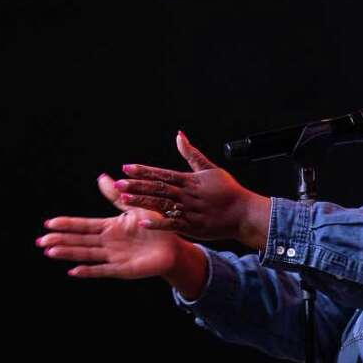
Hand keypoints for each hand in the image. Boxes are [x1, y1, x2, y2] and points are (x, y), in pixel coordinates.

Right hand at [37, 174, 183, 279]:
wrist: (175, 247)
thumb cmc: (156, 226)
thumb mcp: (135, 207)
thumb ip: (117, 196)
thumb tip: (101, 177)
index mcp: (110, 228)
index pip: (84, 226)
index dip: (67, 225)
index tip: (49, 223)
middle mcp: (109, 243)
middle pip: (80, 241)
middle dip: (60, 241)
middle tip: (41, 241)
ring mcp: (114, 257)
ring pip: (87, 254)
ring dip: (69, 254)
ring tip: (50, 252)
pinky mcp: (124, 269)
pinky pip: (104, 270)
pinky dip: (89, 271)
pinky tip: (74, 271)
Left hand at [111, 132, 270, 247]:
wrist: (244, 213)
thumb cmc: (229, 191)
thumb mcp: (210, 169)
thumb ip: (192, 154)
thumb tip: (179, 136)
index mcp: (189, 180)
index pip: (162, 173)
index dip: (143, 171)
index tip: (127, 168)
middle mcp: (187, 195)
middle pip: (157, 189)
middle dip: (136, 186)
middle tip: (118, 184)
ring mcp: (189, 211)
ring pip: (161, 205)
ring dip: (141, 202)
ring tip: (124, 199)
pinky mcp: (193, 226)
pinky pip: (172, 225)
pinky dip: (158, 223)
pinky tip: (143, 222)